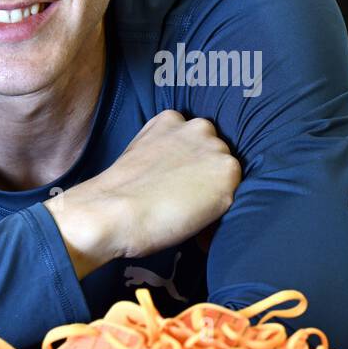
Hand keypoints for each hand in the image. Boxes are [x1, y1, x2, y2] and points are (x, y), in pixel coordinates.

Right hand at [44, 110, 241, 277]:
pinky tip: (199, 229)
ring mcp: (216, 149)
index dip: (188, 169)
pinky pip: (233, 199)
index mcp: (172, 119)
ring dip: (215, 193)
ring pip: (227, 176)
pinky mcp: (228, 174)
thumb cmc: (118, 193)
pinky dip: (220, 216)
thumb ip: (165, 154)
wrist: (114, 211)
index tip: (177, 186)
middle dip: (204, 177)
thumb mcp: (141, 155)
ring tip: (192, 216)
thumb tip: (181, 178)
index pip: (194, 142)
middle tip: (184, 202)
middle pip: (214, 155)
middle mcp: (199, 127)